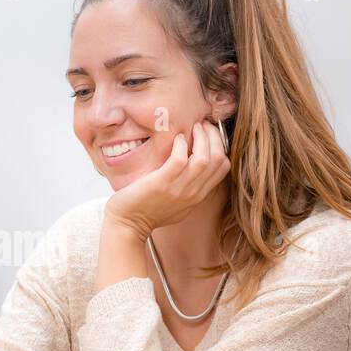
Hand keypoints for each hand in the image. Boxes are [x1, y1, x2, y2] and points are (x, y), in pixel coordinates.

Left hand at [103, 117, 229, 239]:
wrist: (127, 225)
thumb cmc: (146, 211)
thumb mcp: (175, 202)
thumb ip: (186, 187)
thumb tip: (189, 164)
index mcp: (198, 196)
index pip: (223, 167)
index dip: (220, 145)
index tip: (208, 134)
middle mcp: (193, 193)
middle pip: (218, 160)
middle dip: (214, 137)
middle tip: (203, 125)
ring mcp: (179, 189)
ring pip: (204, 158)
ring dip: (201, 138)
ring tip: (193, 127)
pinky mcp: (162, 183)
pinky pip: (180, 159)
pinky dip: (181, 145)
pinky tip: (176, 139)